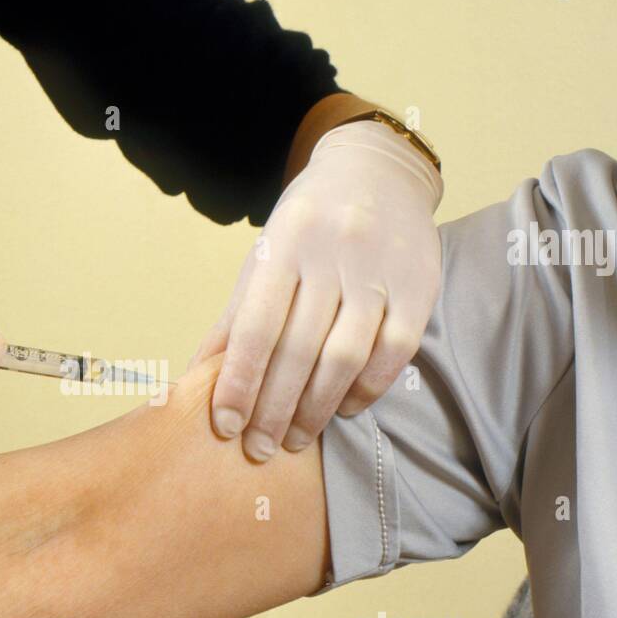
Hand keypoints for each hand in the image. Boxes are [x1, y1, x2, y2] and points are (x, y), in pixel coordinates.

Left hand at [192, 119, 441, 459]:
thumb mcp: (263, 255)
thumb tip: (196, 377)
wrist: (378, 169)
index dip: (238, 382)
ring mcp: (379, 270)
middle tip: (259, 448)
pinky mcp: (419, 287)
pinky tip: (343, 409)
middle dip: (274, 408)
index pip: (255, 327)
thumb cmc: (308, 223)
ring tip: (295, 439)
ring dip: (317, 408)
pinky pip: (393, 352)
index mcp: (284, 244)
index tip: (226, 426)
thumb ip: (234, 316)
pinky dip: (366, 389)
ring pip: (345, 356)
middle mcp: (332, 254)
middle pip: (299, 349)